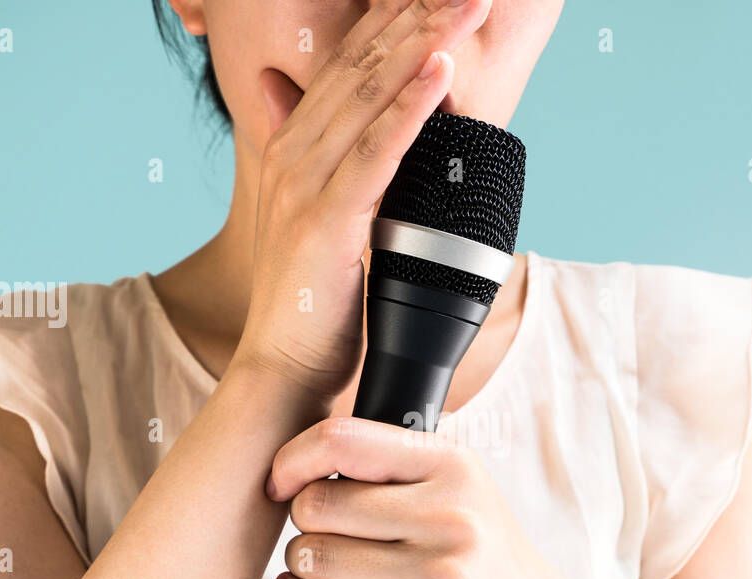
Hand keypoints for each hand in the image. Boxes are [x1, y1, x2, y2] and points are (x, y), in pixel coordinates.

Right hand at [232, 0, 492, 399]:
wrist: (283, 368)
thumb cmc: (315, 303)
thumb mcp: (320, 221)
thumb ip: (331, 167)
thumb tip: (342, 134)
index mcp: (294, 149)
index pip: (348, 64)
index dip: (394, 20)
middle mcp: (293, 153)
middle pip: (362, 65)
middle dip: (416, 15)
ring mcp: (305, 183)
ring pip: (370, 95)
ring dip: (423, 43)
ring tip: (468, 3)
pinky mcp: (325, 218)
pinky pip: (376, 152)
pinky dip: (408, 107)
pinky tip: (439, 71)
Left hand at [266, 417, 558, 578]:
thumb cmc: (465, 526)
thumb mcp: (445, 473)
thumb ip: (382, 457)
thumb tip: (288, 467)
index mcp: (450, 462)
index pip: (342, 441)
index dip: (293, 459)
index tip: (281, 481)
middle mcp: (451, 515)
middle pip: (318, 505)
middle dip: (301, 517)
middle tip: (315, 526)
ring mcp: (442, 574)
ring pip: (316, 558)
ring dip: (299, 560)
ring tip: (317, 558)